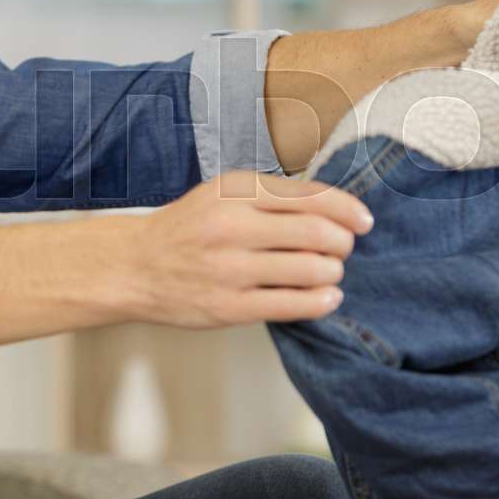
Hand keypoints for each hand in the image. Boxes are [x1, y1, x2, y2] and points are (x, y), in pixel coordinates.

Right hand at [119, 171, 373, 327]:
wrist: (135, 266)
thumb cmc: (188, 228)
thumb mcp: (222, 193)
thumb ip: (271, 195)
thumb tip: (335, 208)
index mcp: (235, 191)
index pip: (309, 196)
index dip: (347, 209)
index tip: (364, 221)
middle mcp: (232, 226)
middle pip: (316, 233)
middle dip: (342, 243)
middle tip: (342, 249)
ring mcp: (230, 269)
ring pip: (310, 270)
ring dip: (333, 272)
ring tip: (330, 272)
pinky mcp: (228, 307)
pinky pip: (292, 305)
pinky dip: (321, 301)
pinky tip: (327, 297)